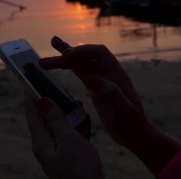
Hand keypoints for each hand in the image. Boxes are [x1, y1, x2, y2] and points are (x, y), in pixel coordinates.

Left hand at [24, 93, 102, 178]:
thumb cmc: (79, 169)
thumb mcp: (68, 140)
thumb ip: (56, 118)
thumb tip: (41, 100)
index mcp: (42, 141)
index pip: (33, 113)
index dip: (31, 95)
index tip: (28, 77)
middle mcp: (49, 144)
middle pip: (48, 116)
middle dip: (54, 101)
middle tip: (56, 85)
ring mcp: (61, 148)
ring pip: (62, 123)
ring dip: (70, 112)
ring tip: (76, 102)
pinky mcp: (73, 152)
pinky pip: (73, 132)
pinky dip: (78, 123)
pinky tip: (83, 114)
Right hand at [39, 36, 155, 150]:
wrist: (136, 134)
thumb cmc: (132, 124)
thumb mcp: (123, 111)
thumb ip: (110, 94)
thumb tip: (92, 78)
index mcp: (116, 75)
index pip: (99, 53)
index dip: (82, 51)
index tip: (65, 57)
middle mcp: (108, 73)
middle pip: (87, 56)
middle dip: (67, 54)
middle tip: (43, 61)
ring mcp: (102, 80)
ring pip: (82, 62)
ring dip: (65, 56)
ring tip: (50, 47)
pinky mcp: (96, 88)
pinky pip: (81, 72)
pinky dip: (69, 66)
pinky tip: (60, 64)